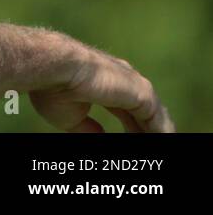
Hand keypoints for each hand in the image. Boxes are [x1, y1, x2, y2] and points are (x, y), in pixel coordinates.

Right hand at [30, 48, 174, 132]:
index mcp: (104, 82)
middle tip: (150, 146)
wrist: (52, 66)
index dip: (131, 127)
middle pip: (143, 112)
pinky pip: (160, 122)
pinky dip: (162, 135)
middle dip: (146, 131)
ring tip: (161, 147)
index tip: (133, 139)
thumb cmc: (52, 88)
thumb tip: (100, 134)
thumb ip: (87, 127)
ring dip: (155, 134)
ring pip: (155, 117)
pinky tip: (163, 144)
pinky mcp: (142, 93)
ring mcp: (134, 85)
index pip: (126, 109)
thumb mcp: (69, 117)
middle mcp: (122, 81)